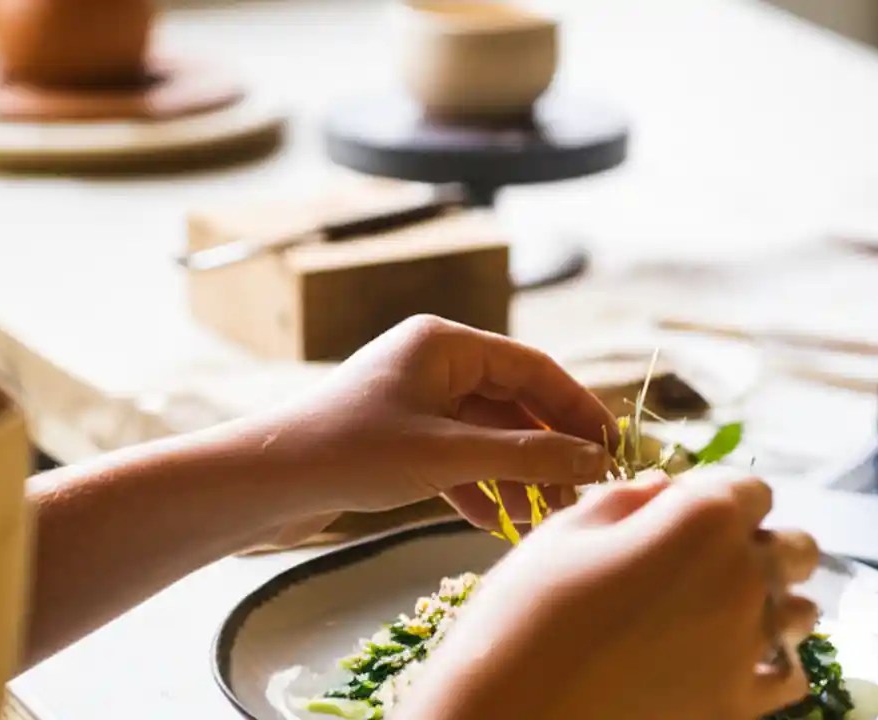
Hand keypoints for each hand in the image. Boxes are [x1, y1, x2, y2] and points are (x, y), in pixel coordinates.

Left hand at [219, 315, 617, 533]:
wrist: (264, 481)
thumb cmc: (351, 452)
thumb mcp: (447, 455)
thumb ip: (526, 457)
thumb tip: (594, 461)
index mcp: (445, 343)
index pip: (533, 367)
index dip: (578, 407)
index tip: (612, 449)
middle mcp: (433, 363)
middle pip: (513, 402)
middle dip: (547, 449)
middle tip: (585, 491)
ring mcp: (415, 401)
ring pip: (486, 436)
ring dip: (515, 476)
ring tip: (544, 519)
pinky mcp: (399, 438)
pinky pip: (457, 458)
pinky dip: (479, 488)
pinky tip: (498, 525)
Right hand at [396, 469, 821, 719]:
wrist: (506, 716)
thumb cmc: (523, 612)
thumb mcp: (564, 533)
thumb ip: (627, 501)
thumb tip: (664, 492)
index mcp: (702, 522)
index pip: (750, 489)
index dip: (716, 496)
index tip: (682, 513)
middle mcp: (742, 579)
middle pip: (794, 549)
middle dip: (758, 545)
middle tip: (702, 561)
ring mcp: (747, 649)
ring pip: (801, 612)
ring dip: (772, 603)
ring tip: (720, 613)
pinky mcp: (739, 706)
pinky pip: (789, 676)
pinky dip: (770, 663)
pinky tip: (729, 660)